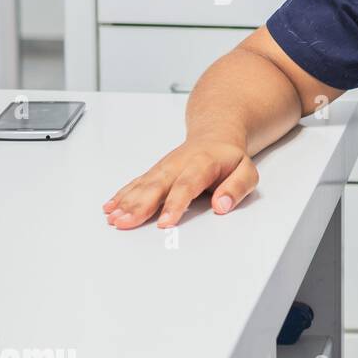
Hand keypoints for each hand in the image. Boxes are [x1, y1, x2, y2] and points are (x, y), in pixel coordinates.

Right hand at [102, 137, 258, 229]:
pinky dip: (122, 195)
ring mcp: (164, 167)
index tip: (166, 222)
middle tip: (126, 222)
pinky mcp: (156, 172)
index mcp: (202, 163)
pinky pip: (137, 183)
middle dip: (140, 205)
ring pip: (143, 185)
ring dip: (126, 202)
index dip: (175, 204)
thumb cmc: (229, 158)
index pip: (187, 185)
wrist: (215, 135)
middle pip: (157, 185)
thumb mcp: (247, 170)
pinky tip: (111, 207)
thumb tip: (222, 205)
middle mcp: (178, 164)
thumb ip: (237, 187)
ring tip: (113, 218)